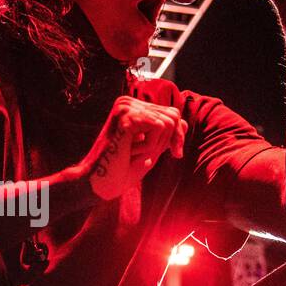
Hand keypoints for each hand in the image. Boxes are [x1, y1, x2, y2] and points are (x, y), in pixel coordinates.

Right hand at [78, 95, 186, 224]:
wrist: (100, 183)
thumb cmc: (123, 168)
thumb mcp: (151, 149)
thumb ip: (166, 135)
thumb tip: (184, 123)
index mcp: (132, 107)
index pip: (171, 113)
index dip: (177, 136)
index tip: (176, 155)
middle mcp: (128, 102)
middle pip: (173, 115)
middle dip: (167, 142)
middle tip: (144, 157)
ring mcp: (126, 107)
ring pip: (167, 123)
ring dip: (155, 146)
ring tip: (132, 154)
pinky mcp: (126, 115)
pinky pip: (158, 128)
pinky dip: (149, 147)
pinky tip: (129, 152)